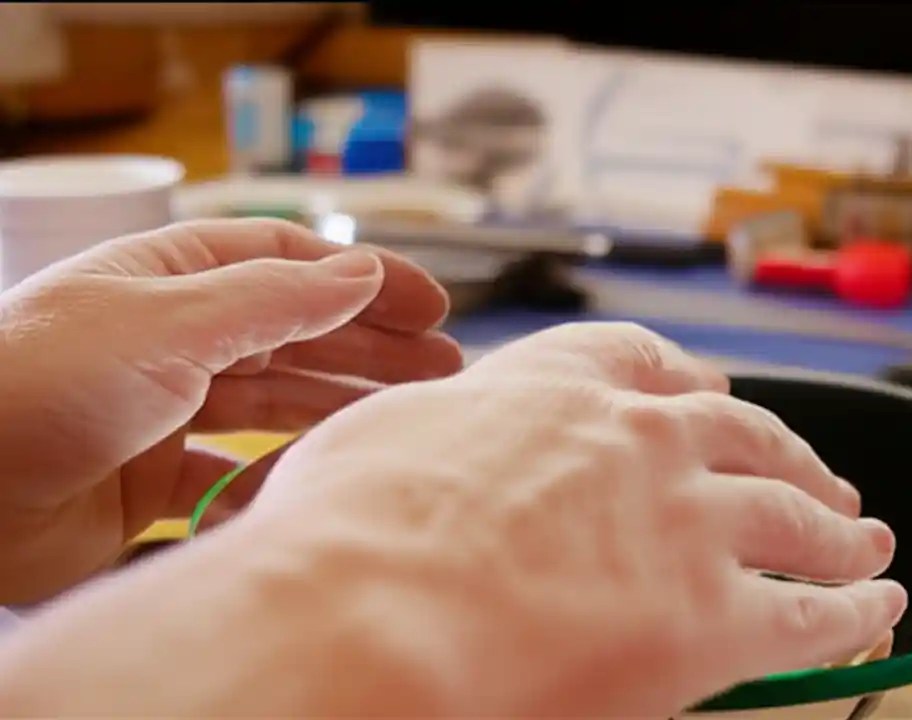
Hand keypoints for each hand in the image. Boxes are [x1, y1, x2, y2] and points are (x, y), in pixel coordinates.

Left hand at [0, 218, 461, 602]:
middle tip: (441, 367)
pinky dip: (276, 473)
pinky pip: (234, 472)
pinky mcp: (148, 480)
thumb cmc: (39, 384)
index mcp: (167, 277)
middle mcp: (168, 336)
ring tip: (401, 419)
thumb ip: (276, 299)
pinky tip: (317, 476)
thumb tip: (362, 270)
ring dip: (337, 405)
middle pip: (292, 331)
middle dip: (369, 345)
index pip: (286, 262)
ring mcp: (160, 408)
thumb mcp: (171, 322)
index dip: (363, 279)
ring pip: (272, 399)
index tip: (431, 305)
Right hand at [227, 322, 904, 716]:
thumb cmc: (342, 536)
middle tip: (816, 475)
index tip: (714, 386)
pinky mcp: (713, 618)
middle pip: (744, 433)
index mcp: (558, 385)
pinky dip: (854, 613)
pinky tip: (876, 612)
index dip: (690, 377)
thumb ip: (437, 437)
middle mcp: (640, 438)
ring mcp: (688, 521)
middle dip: (786, 454)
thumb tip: (431, 448)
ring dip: (839, 531)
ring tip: (866, 541)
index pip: (646, 362)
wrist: (367, 612)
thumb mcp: (377, 444)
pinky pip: (811, 614)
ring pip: (794, 517)